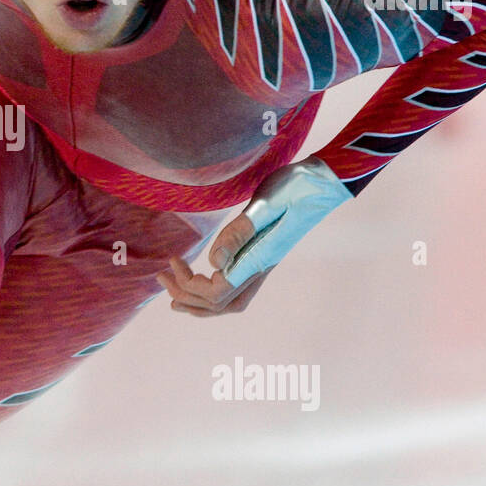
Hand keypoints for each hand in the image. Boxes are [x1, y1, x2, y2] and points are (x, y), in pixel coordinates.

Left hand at [157, 157, 351, 316]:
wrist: (324, 182)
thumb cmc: (295, 187)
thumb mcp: (264, 204)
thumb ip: (239, 234)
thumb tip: (213, 263)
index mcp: (258, 259)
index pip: (217, 292)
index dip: (189, 284)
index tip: (173, 260)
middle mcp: (261, 268)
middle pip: (219, 303)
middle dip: (187, 296)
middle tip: (162, 277)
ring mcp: (263, 265)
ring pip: (229, 302)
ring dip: (198, 301)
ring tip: (173, 295)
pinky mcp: (263, 257)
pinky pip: (236, 289)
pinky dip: (213, 294)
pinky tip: (203, 281)